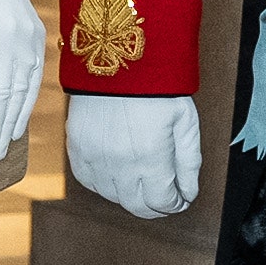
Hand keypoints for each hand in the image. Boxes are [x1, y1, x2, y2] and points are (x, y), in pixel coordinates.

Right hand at [69, 95, 200, 219]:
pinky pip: (88, 181)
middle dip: (155, 205)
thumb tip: (187, 194)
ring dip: (130, 194)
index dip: (175, 204)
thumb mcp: (185, 122)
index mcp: (150, 158)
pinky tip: (117, 171)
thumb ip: (189, 163)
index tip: (180, 198)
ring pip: (113, 197)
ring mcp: (95, 157)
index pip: (162, 203)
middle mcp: (119, 164)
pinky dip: (104, 183)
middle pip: (137, 207)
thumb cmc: (156, 87)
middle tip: (164, 195)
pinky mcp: (77, 148)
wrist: (118, 58)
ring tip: (142, 177)